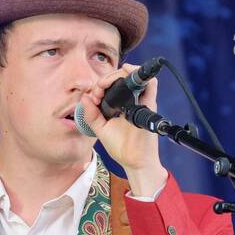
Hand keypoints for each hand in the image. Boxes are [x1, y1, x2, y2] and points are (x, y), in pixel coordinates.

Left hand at [76, 62, 165, 183]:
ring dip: (119, 73)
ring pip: (134, 75)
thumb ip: (91, 115)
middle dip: (107, 79)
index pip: (111, 85)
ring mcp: (142, 101)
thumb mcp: (101, 129)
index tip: (93, 97)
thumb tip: (84, 98)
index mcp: (120, 105)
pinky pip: (151, 83)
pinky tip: (127, 72)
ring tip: (107, 83)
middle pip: (121, 77)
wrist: (136, 161)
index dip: (100, 85)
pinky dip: (139, 74)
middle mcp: (132, 101)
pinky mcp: (150, 104)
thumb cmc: (122, 148)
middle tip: (98, 91)